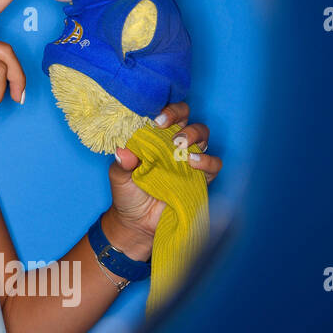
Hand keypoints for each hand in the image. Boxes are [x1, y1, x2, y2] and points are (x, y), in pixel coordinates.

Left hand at [105, 101, 222, 250]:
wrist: (137, 223)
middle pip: (187, 118)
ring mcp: (189, 160)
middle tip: (167, 128)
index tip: (154, 118)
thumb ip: (121, 163)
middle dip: (180, 116)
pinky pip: (214, 164)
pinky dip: (207, 161)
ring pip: (203, 136)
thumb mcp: (118, 177)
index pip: (164, 114)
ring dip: (194, 135)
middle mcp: (173, 145)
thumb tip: (123, 151)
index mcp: (154, 138)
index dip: (163, 110)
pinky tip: (192, 163)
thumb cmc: (127, 194)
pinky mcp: (201, 178)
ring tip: (180, 145)